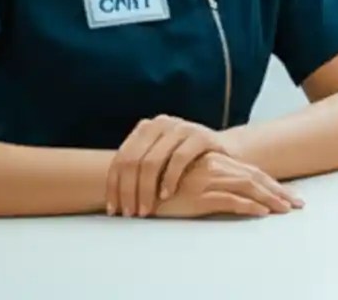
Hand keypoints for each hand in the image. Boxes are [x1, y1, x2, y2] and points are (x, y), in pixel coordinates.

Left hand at [104, 114, 234, 216]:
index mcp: (146, 128)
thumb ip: (140, 167)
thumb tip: (110, 195)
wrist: (227, 153)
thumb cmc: (189, 163)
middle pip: (133, 161)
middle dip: (128, 191)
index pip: (121, 158)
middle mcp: (160, 124)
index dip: (114, 185)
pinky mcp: (201, 136)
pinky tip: (166, 196)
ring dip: (145, 190)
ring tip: (145, 210)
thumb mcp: (162, 160)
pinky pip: (178, 159)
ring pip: (152, 161)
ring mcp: (181, 127)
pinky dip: (169, 180)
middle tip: (130, 213)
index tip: (113, 209)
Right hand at [152, 153, 303, 218]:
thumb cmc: (160, 181)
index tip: (288, 194)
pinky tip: (262, 212)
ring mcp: (207, 180)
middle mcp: (214, 167)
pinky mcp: (198, 195)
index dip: (271, 182)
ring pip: (248, 187)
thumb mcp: (189, 177)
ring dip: (270, 199)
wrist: (135, 180)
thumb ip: (208, 176)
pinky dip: (248, 206)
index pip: (250, 171)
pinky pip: (230, 200)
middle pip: (255, 178)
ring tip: (286, 209)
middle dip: (278, 191)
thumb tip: (230, 188)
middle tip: (298, 203)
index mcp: (214, 161)